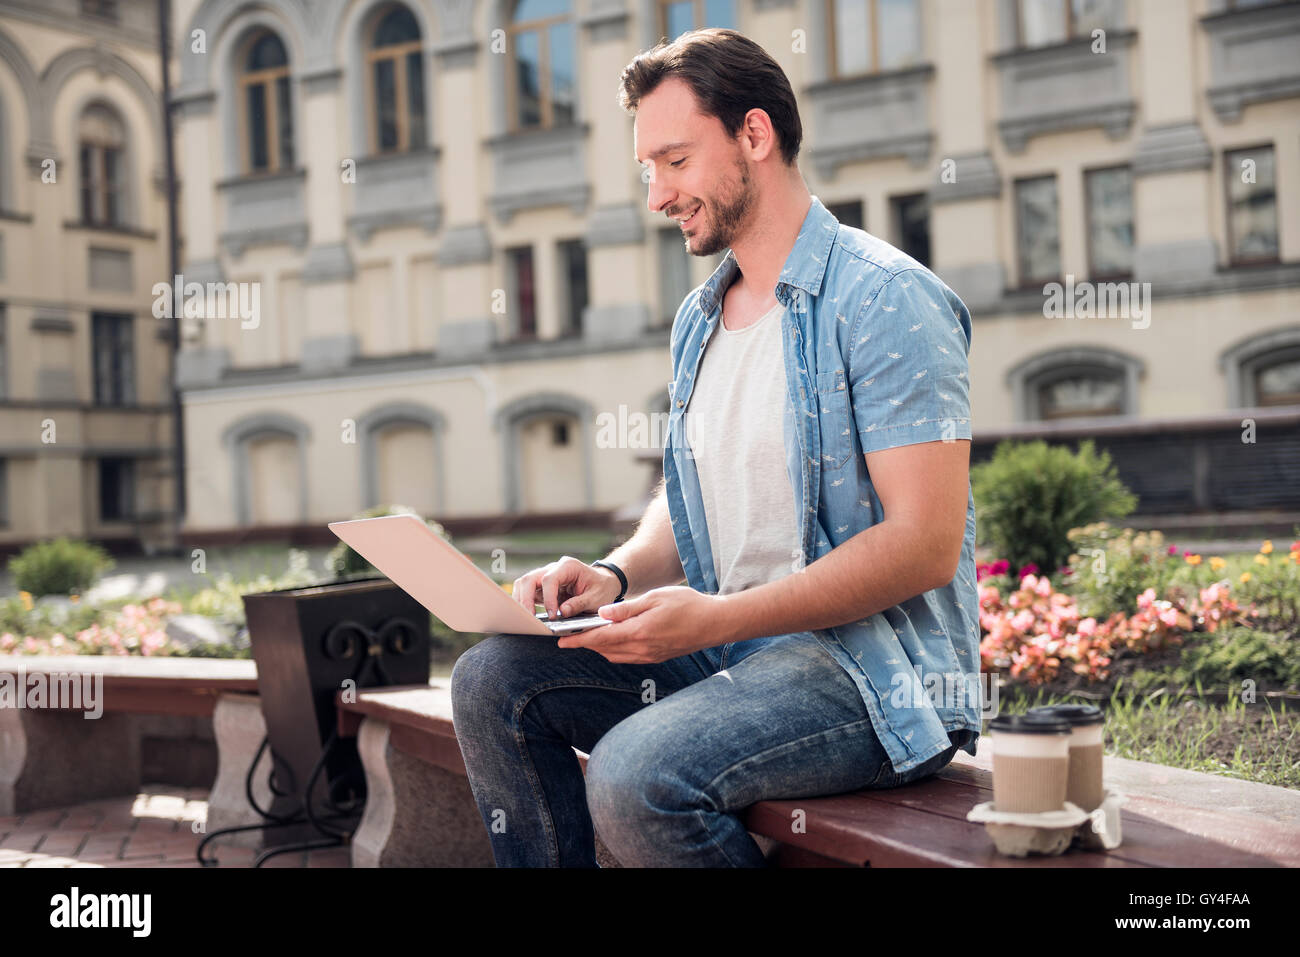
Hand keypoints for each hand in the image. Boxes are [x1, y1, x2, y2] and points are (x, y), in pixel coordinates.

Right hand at [511, 555, 623, 620]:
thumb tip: (562, 612)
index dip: (548, 598)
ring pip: (524, 584)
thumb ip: (579, 604)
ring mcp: (547, 577)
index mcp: (568, 566)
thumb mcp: (596, 598)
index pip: (549, 580)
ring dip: (522, 601)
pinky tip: (528, 617)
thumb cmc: (601, 588)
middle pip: (530, 579)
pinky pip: (527, 593)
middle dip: (525, 599)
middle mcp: (554, 569)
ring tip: (526, 619)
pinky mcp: (543, 588)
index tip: (552, 616)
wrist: (604, 583)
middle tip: (528, 619)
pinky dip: (525, 603)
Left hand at [556, 585, 726, 663]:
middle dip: (586, 644)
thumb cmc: (688, 604)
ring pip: (616, 656)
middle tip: (570, 637)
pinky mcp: (657, 658)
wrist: (715, 623)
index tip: (562, 641)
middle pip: (605, 650)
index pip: (601, 639)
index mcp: (639, 632)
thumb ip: (626, 608)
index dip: (579, 640)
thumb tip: (602, 613)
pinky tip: (613, 641)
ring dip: (600, 648)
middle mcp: (642, 649)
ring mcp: (650, 656)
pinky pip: (628, 658)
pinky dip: (615, 651)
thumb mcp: (655, 598)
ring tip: (588, 638)